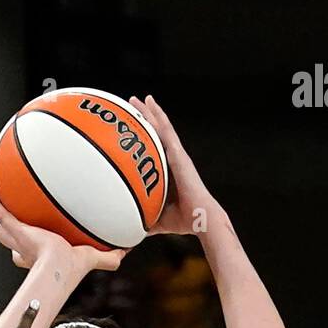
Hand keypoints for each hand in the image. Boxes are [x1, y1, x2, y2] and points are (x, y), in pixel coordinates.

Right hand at [0, 187, 126, 273]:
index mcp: (40, 255)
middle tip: (8, 212)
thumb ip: (108, 257)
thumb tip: (127, 251)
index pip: (28, 253)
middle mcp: (25, 248)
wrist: (57, 268)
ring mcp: (18, 239)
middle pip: (11, 238)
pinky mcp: (15, 231)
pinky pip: (1, 214)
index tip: (32, 236)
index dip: (27, 248)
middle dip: (7, 228)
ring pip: (0, 227)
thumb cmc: (71, 269)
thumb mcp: (92, 259)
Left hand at [128, 94, 214, 236]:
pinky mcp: (180, 155)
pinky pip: (167, 131)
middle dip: (146, 119)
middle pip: (157, 134)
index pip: (155, 150)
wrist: (200, 218)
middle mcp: (174, 160)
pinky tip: (150, 105)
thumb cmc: (183, 221)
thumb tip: (127, 229)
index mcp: (169, 172)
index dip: (146, 138)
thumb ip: (144, 218)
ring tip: (140, 99)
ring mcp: (177, 155)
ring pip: (162, 128)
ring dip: (151, 112)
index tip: (133, 129)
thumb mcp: (157, 219)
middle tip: (134, 105)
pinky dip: (159, 117)